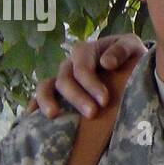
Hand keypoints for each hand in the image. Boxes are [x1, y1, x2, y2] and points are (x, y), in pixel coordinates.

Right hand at [26, 34, 146, 118]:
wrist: (130, 70)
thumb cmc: (130, 58)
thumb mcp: (131, 46)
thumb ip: (121, 50)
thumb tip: (106, 63)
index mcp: (85, 52)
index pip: (82, 67)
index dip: (90, 83)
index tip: (104, 100)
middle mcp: (70, 65)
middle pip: (65, 80)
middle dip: (77, 97)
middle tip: (92, 113)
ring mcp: (62, 80)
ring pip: (47, 87)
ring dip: (48, 100)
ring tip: (53, 115)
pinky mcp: (59, 95)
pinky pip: (41, 97)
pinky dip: (35, 105)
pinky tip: (32, 117)